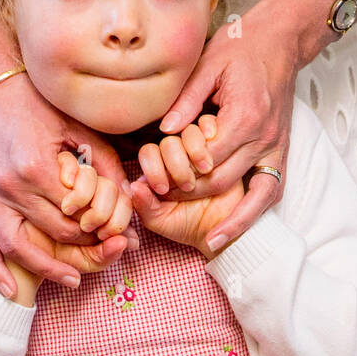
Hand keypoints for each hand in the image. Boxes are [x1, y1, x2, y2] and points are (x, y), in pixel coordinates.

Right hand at [0, 68, 130, 297]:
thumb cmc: (36, 102)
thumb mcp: (77, 128)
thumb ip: (103, 163)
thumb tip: (128, 195)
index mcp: (38, 168)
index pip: (76, 216)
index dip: (100, 228)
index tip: (119, 232)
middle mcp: (11, 186)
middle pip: (52, 234)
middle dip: (84, 247)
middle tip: (109, 253)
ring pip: (18, 247)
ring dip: (45, 269)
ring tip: (73, 279)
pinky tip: (11, 289)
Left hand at [131, 119, 245, 260]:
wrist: (221, 230)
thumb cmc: (188, 226)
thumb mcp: (161, 221)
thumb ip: (144, 206)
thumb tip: (134, 186)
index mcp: (159, 169)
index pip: (149, 153)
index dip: (153, 168)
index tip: (162, 189)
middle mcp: (177, 155)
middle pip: (169, 142)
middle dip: (176, 164)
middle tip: (187, 185)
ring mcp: (198, 148)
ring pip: (189, 132)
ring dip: (195, 151)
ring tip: (205, 171)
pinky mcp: (219, 142)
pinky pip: (210, 125)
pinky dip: (210, 136)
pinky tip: (214, 156)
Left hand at [148, 0, 323, 250]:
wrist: (281, 38)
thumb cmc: (242, 46)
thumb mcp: (208, 65)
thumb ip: (186, 101)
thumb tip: (163, 132)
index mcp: (242, 116)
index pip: (205, 161)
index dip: (178, 175)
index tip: (154, 181)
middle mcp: (262, 136)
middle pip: (222, 182)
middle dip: (191, 195)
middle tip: (163, 201)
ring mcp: (276, 145)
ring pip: (247, 192)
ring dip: (223, 212)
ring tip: (204, 236)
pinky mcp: (282, 148)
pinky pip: (271, 190)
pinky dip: (254, 213)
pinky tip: (234, 230)